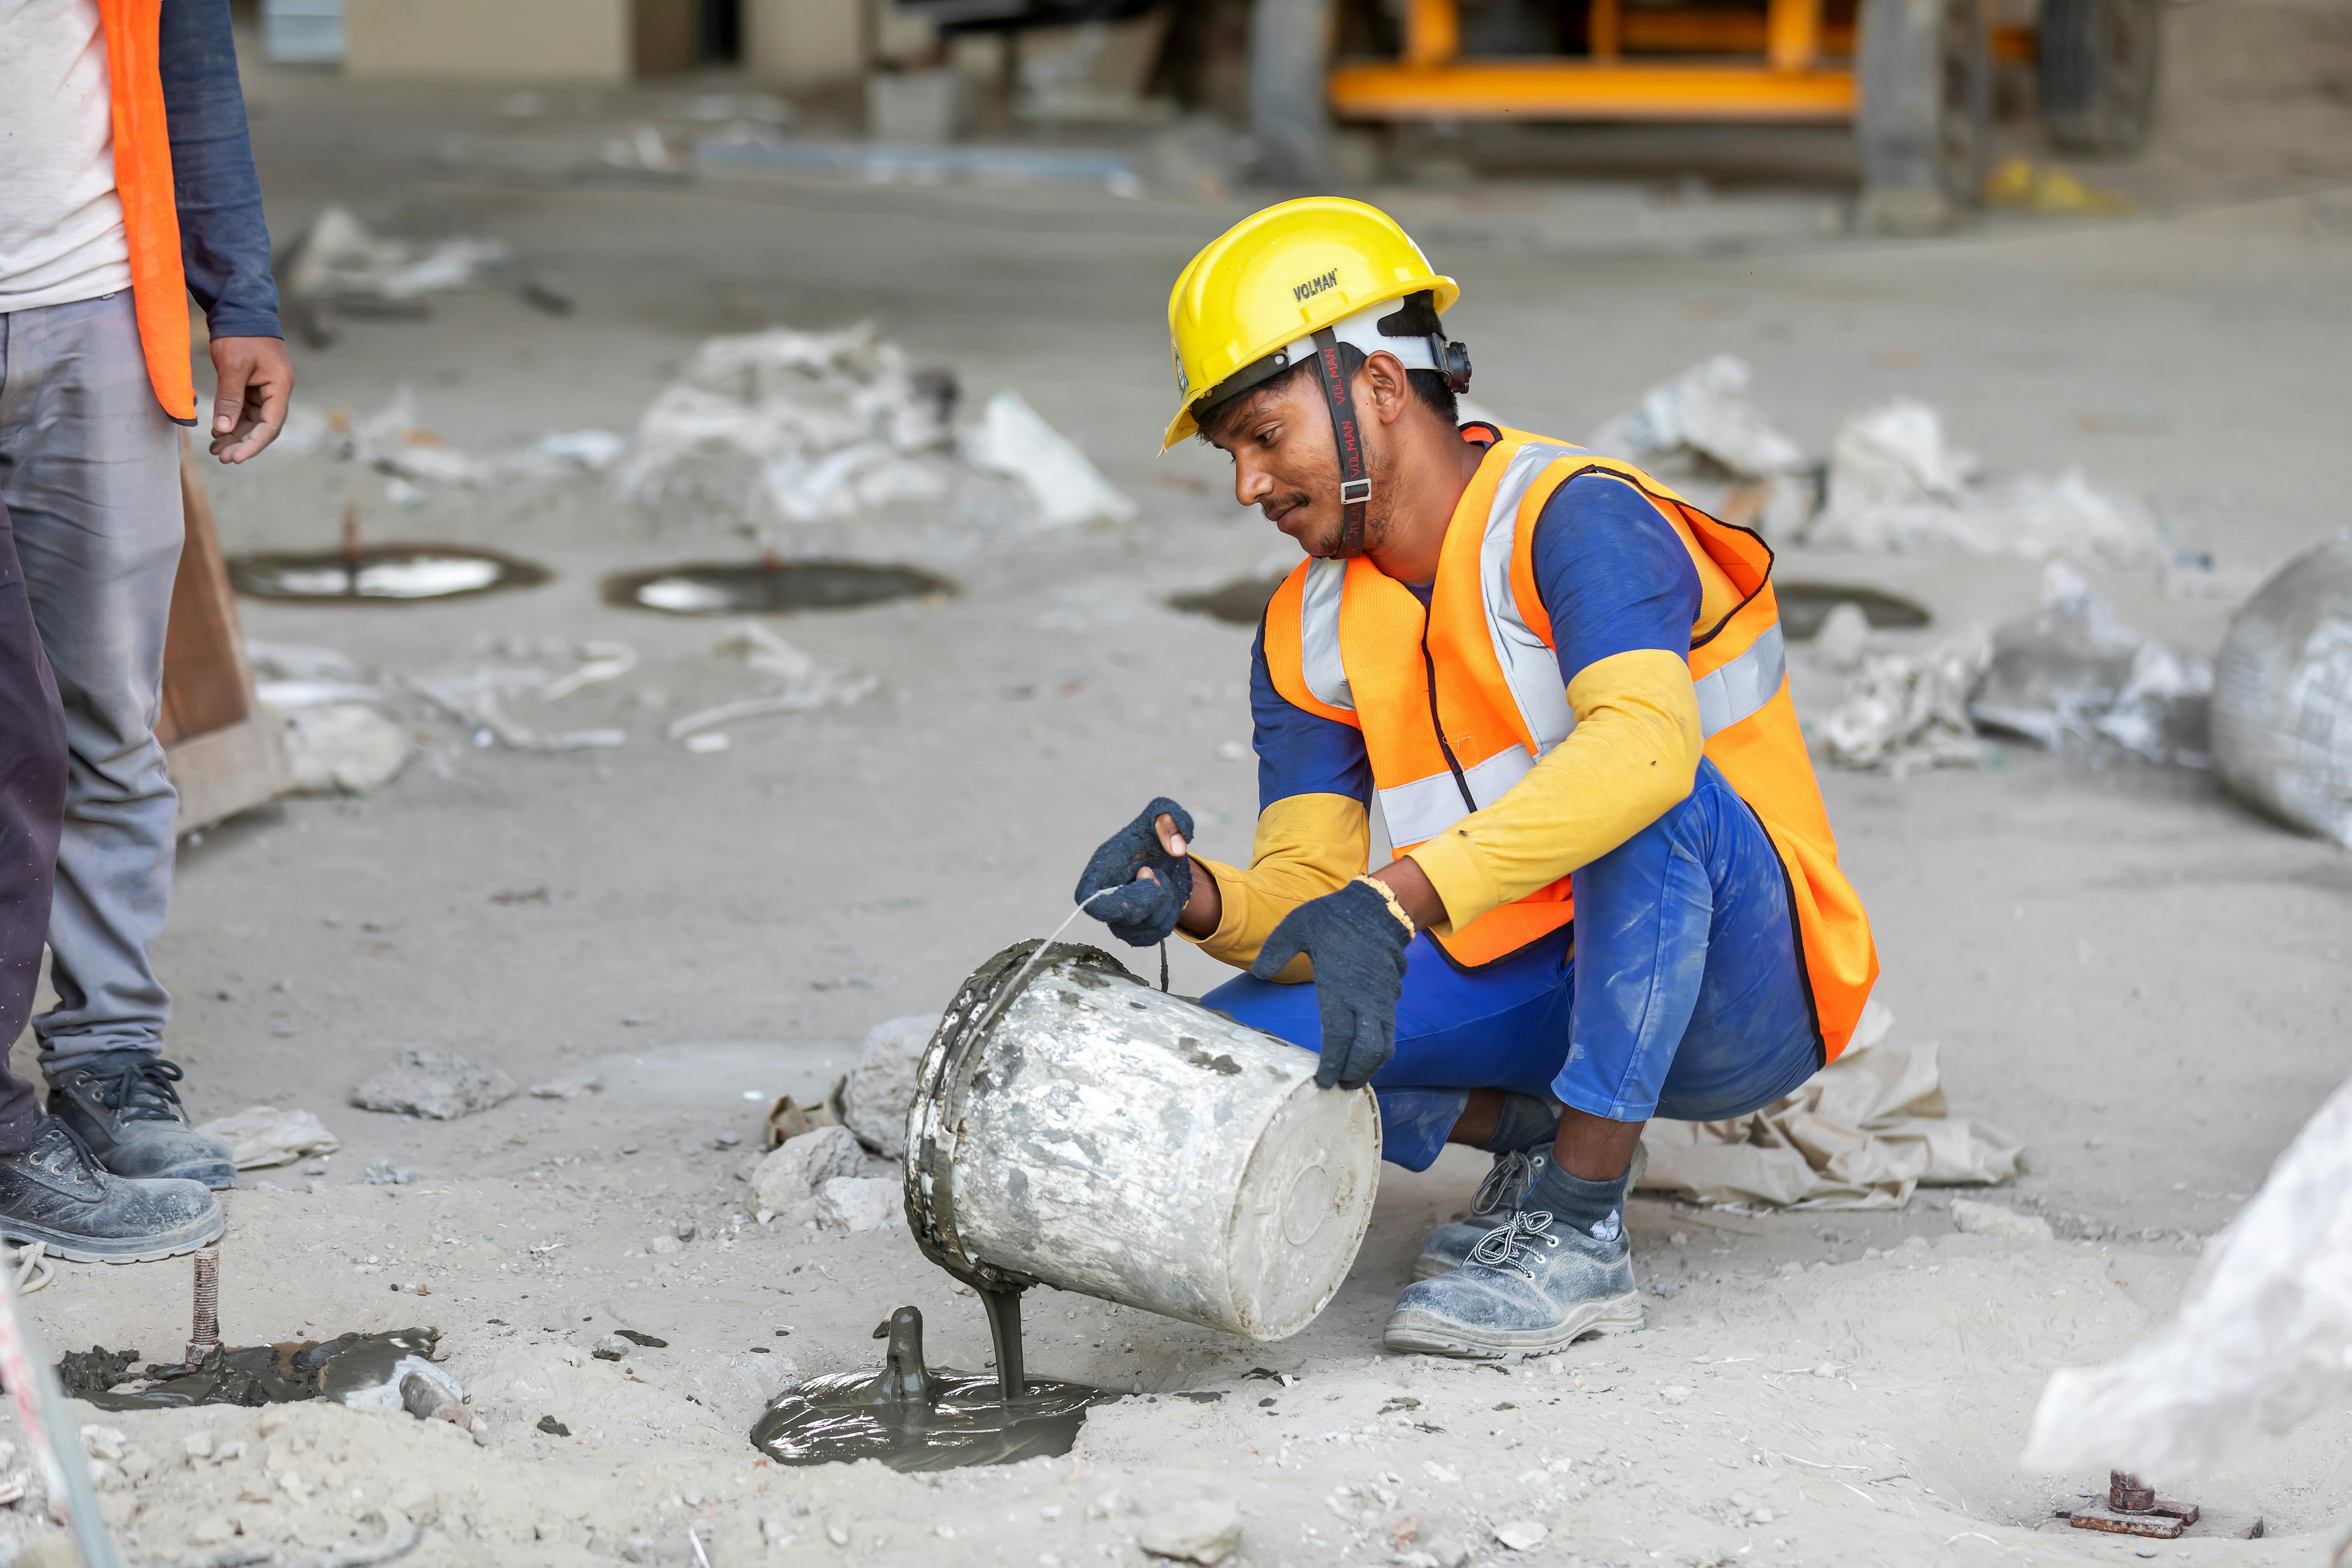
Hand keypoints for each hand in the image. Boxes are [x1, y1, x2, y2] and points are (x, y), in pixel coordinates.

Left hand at [207, 336, 294, 462]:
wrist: (239, 310)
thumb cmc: (240, 335)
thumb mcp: (233, 366)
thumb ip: (230, 398)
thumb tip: (223, 429)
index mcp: (280, 387)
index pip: (270, 424)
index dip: (254, 444)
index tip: (237, 458)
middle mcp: (276, 391)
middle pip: (262, 426)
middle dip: (242, 443)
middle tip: (222, 458)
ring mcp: (265, 389)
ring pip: (252, 420)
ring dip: (235, 436)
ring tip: (216, 450)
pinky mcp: (252, 386)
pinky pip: (243, 410)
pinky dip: (231, 422)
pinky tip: (218, 432)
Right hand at [1074, 797, 1195, 946]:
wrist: (1167, 862)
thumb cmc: (1155, 838)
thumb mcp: (1165, 814)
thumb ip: (1171, 817)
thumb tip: (1177, 848)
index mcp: (1103, 866)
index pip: (1086, 896)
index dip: (1106, 900)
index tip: (1143, 875)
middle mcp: (1105, 895)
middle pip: (1121, 915)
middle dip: (1151, 895)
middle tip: (1156, 872)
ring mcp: (1117, 917)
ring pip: (1143, 927)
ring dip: (1164, 903)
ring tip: (1161, 881)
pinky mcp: (1132, 931)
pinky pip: (1153, 936)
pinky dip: (1168, 917)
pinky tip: (1164, 899)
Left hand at [1250, 879, 1412, 1089]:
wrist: (1374, 907)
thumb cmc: (1331, 918)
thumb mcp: (1295, 926)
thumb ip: (1275, 951)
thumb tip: (1258, 972)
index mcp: (1339, 985)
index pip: (1339, 1035)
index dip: (1333, 1062)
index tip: (1323, 1081)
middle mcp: (1365, 998)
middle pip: (1368, 1049)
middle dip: (1354, 1073)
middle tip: (1337, 1087)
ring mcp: (1382, 1000)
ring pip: (1384, 1045)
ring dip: (1370, 1067)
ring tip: (1351, 1080)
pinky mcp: (1391, 998)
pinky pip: (1390, 1033)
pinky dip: (1379, 1051)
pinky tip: (1364, 1058)